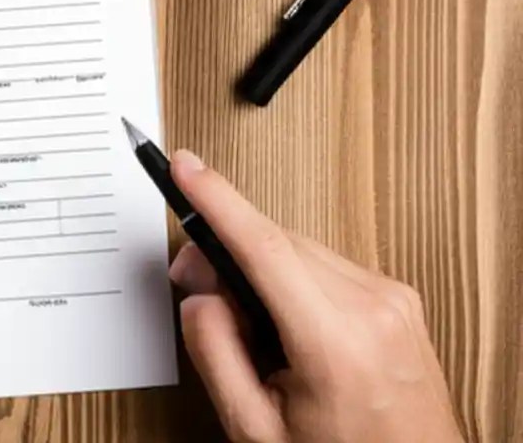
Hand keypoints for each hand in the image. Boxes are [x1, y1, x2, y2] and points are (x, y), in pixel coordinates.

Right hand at [167, 151, 462, 442]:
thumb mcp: (254, 427)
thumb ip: (215, 353)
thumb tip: (200, 296)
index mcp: (336, 342)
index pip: (265, 247)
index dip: (219, 200)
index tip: (186, 167)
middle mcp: (374, 308)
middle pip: (278, 244)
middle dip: (224, 249)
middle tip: (189, 280)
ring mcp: (393, 300)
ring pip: (300, 249)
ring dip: (258, 265)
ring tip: (239, 315)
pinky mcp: (398, 299)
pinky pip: (326, 264)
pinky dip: (291, 278)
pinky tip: (279, 316)